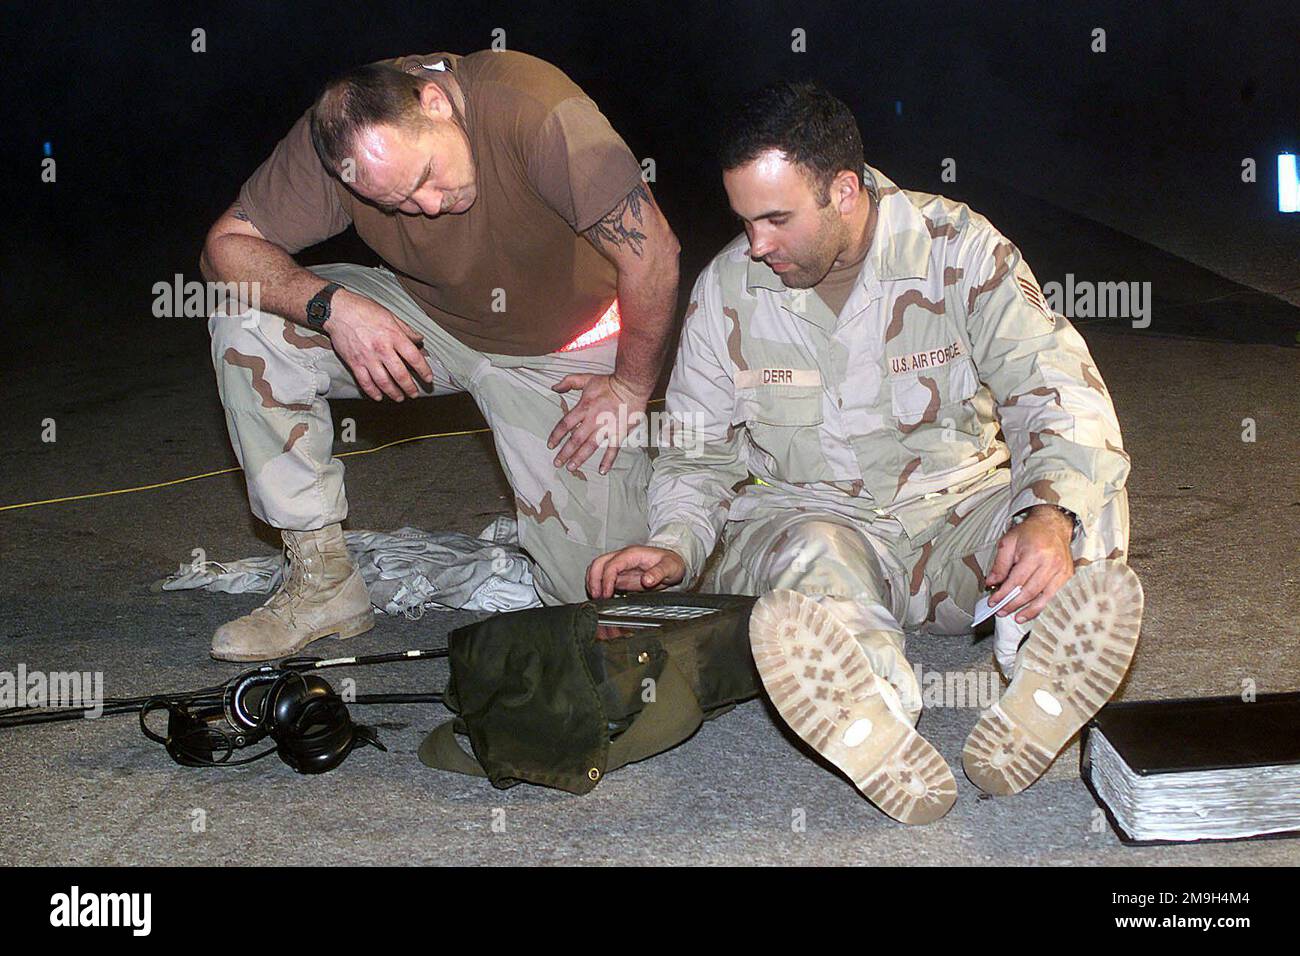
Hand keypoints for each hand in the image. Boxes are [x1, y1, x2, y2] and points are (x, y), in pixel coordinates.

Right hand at [323, 290, 433, 400]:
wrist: (338, 310)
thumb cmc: (364, 310)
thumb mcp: (390, 315)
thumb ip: (406, 330)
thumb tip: (419, 339)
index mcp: (393, 336)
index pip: (414, 357)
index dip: (424, 370)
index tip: (428, 378)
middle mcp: (382, 349)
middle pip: (400, 374)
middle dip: (410, 387)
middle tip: (414, 394)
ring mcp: (367, 357)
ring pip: (384, 382)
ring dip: (394, 393)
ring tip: (400, 398)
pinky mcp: (354, 363)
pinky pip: (365, 382)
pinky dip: (372, 392)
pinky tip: (379, 397)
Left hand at [548, 373, 648, 474]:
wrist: (631, 385)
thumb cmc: (610, 382)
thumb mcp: (587, 378)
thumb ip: (569, 382)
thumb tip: (554, 387)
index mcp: (583, 407)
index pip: (565, 424)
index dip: (556, 435)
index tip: (551, 445)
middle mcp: (593, 420)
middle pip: (575, 439)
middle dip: (565, 452)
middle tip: (557, 463)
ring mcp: (606, 428)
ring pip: (590, 446)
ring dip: (579, 458)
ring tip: (571, 468)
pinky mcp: (619, 433)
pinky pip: (613, 449)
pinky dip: (608, 461)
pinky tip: (602, 471)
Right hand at [587, 546, 685, 598]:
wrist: (674, 563)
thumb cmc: (672, 563)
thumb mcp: (670, 567)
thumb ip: (658, 573)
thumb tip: (647, 580)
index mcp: (632, 554)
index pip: (612, 565)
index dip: (606, 579)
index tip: (607, 594)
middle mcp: (623, 558)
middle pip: (599, 563)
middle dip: (593, 579)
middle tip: (596, 596)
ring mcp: (620, 566)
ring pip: (598, 569)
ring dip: (593, 581)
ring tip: (595, 597)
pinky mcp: (621, 575)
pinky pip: (604, 578)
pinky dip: (598, 586)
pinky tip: (601, 596)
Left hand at [984, 506, 1074, 623]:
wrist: (1053, 524)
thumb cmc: (1030, 532)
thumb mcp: (1008, 542)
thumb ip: (999, 564)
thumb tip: (991, 583)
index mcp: (1035, 553)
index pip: (1016, 580)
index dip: (1003, 594)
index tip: (993, 601)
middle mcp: (1051, 563)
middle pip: (1029, 591)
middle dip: (1013, 604)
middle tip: (1001, 611)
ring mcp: (1062, 570)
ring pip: (1044, 597)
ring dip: (1029, 610)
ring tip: (1016, 617)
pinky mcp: (1068, 575)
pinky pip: (1054, 596)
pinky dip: (1043, 606)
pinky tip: (1032, 611)